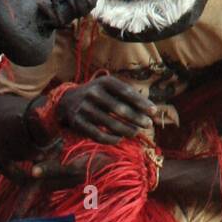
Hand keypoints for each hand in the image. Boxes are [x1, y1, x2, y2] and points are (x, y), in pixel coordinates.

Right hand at [26, 77, 157, 185]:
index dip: (141, 103)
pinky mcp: (78, 123)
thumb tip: (151, 111)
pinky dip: (111, 139)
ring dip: (126, 130)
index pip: (126, 92)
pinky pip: (98, 135)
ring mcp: (84, 108)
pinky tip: (120, 139)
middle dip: (136, 118)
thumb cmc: (98, 95)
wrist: (67, 101)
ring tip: (135, 132)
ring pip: (110, 123)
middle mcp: (93, 93)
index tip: (154, 112)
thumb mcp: (110, 89)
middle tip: (148, 125)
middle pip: (119, 108)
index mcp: (104, 82)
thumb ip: (128, 97)